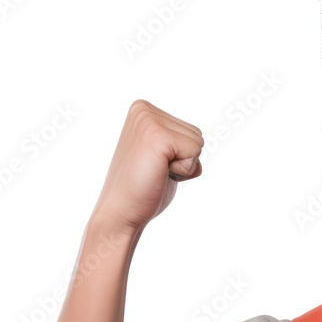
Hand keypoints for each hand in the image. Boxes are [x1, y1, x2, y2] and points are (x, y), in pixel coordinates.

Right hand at [92, 99, 204, 232]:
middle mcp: (143, 110)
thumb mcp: (161, 154)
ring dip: (184, 166)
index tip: (155, 164)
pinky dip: (185, 171)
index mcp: (142, 110)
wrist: (121, 212)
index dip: (182, 155)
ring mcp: (148, 121)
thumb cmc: (143, 188)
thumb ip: (175, 140)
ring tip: (156, 171)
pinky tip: (160, 174)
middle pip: (197, 134)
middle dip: (184, 160)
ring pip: (198, 143)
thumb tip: (200, 137)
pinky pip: (195, 153)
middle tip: (156, 170)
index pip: (191, 130)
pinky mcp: (157, 137)